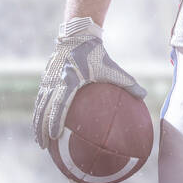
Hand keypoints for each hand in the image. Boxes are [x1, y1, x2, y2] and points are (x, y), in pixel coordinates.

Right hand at [32, 17, 145, 149]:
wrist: (78, 36)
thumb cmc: (97, 54)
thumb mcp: (112, 68)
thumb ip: (128, 83)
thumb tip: (144, 96)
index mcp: (70, 80)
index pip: (60, 104)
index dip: (55, 121)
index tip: (55, 136)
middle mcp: (55, 81)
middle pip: (44, 109)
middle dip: (41, 129)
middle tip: (44, 146)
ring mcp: (48, 80)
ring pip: (40, 106)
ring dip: (37, 124)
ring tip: (39, 141)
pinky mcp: (46, 79)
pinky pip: (41, 100)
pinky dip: (40, 113)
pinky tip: (42, 126)